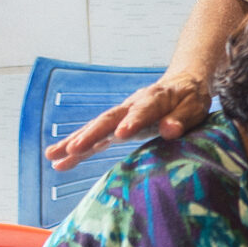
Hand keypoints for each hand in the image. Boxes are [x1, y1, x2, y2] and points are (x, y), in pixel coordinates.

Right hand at [43, 72, 212, 170]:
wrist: (181, 85)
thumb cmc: (190, 98)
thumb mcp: (194, 106)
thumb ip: (182, 119)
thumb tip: (169, 130)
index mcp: (154, 99)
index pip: (142, 111)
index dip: (132, 122)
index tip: (121, 134)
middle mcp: (132, 105)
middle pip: (109, 119)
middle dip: (91, 134)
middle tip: (73, 149)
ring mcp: (122, 115)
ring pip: (96, 127)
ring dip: (75, 141)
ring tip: (53, 157)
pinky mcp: (117, 126)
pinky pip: (96, 137)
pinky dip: (80, 149)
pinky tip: (61, 162)